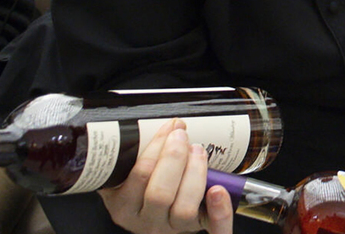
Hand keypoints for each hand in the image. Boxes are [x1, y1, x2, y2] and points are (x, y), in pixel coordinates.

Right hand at [99, 119, 234, 233]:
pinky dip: (220, 211)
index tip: (171, 126)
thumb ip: (133, 153)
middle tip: (183, 136)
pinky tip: (220, 191)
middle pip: (160, 193)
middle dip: (175, 157)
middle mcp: (146, 221)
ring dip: (195, 174)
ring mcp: (171, 228)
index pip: (139, 175)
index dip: (157, 146)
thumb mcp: (124, 175)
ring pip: (184, 209)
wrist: (152, 215)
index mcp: (124, 206)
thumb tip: (164, 121)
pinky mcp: (194, 229)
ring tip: (198, 151)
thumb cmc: (140, 187)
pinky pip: (212, 228)